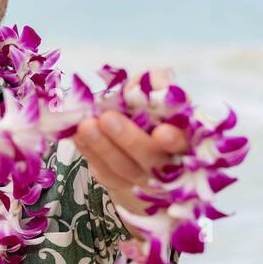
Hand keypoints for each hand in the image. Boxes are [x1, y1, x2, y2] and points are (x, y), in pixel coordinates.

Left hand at [72, 68, 189, 231]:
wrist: (139, 140)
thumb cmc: (153, 111)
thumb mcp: (158, 94)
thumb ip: (157, 83)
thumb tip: (159, 81)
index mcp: (185, 139)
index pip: (184, 143)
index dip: (173, 140)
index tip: (161, 132)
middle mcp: (168, 164)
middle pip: (150, 158)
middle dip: (128, 139)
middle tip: (107, 119)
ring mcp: (143, 178)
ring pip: (124, 166)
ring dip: (102, 146)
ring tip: (86, 126)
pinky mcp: (119, 182)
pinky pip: (104, 171)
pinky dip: (90, 152)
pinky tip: (77, 136)